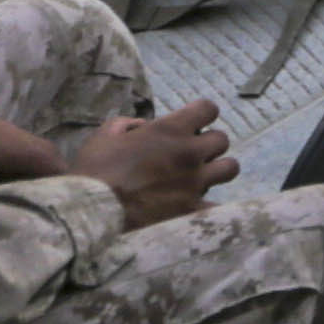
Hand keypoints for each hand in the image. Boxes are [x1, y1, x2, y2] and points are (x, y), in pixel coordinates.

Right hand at [68, 98, 239, 230]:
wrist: (93, 213)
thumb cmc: (94, 171)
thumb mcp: (105, 134)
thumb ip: (129, 124)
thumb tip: (144, 126)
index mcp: (170, 130)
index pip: (208, 109)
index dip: (202, 114)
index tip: (193, 122)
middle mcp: (190, 153)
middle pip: (221, 140)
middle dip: (208, 144)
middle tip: (191, 154)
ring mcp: (196, 182)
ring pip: (230, 168)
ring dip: (218, 170)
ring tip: (200, 178)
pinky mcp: (194, 211)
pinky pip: (220, 206)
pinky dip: (214, 206)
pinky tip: (202, 208)